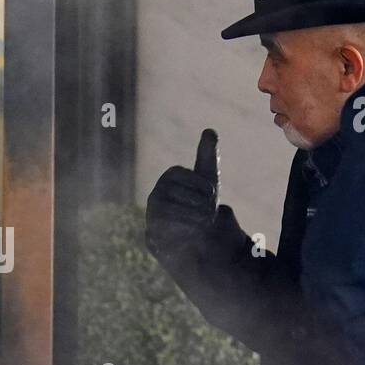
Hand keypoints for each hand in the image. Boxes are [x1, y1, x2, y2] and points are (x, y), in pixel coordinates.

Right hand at [146, 128, 220, 268]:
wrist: (194, 231)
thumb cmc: (200, 200)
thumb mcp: (208, 177)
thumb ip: (207, 154)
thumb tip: (209, 130)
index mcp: (171, 176)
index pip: (183, 174)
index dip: (201, 185)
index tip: (212, 194)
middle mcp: (157, 192)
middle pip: (178, 194)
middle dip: (200, 204)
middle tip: (210, 213)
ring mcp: (153, 212)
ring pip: (171, 212)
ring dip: (193, 219)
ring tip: (204, 223)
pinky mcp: (152, 233)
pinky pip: (166, 230)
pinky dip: (184, 232)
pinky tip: (194, 233)